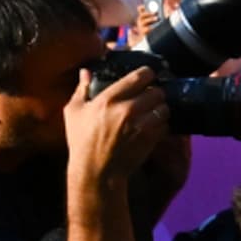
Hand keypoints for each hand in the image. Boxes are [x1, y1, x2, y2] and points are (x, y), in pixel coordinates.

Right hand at [62, 62, 166, 192]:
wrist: (96, 169)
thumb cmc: (82, 140)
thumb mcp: (73, 112)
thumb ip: (82, 89)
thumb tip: (86, 71)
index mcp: (108, 99)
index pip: (139, 77)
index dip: (148, 73)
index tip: (148, 75)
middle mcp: (128, 109)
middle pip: (157, 91)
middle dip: (155, 92)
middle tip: (151, 96)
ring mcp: (142, 124)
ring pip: (165, 107)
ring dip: (161, 108)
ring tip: (153, 111)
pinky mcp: (151, 138)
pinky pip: (166, 124)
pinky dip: (163, 124)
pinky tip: (154, 125)